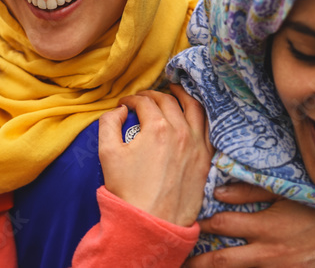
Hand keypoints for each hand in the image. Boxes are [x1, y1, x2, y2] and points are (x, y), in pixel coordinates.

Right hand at [99, 85, 214, 226]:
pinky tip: (193, 114)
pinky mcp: (205, 159)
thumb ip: (108, 123)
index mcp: (156, 127)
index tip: (124, 104)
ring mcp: (196, 145)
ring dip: (182, 95)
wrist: (150, 223)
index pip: (144, 102)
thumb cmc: (127, 191)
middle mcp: (180, 131)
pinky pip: (207, 128)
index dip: (131, 99)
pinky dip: (200, 115)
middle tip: (143, 98)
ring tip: (175, 91)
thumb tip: (119, 110)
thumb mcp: (107, 153)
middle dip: (152, 95)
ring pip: (193, 108)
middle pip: (167, 100)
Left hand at [183, 183, 314, 266]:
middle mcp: (269, 254)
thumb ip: (253, 190)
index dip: (200, 225)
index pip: (222, 227)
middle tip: (179, 261)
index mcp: (265, 228)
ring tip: (197, 267)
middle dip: (198, 262)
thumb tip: (219, 192)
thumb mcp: (289, 192)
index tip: (184, 223)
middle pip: (223, 261)